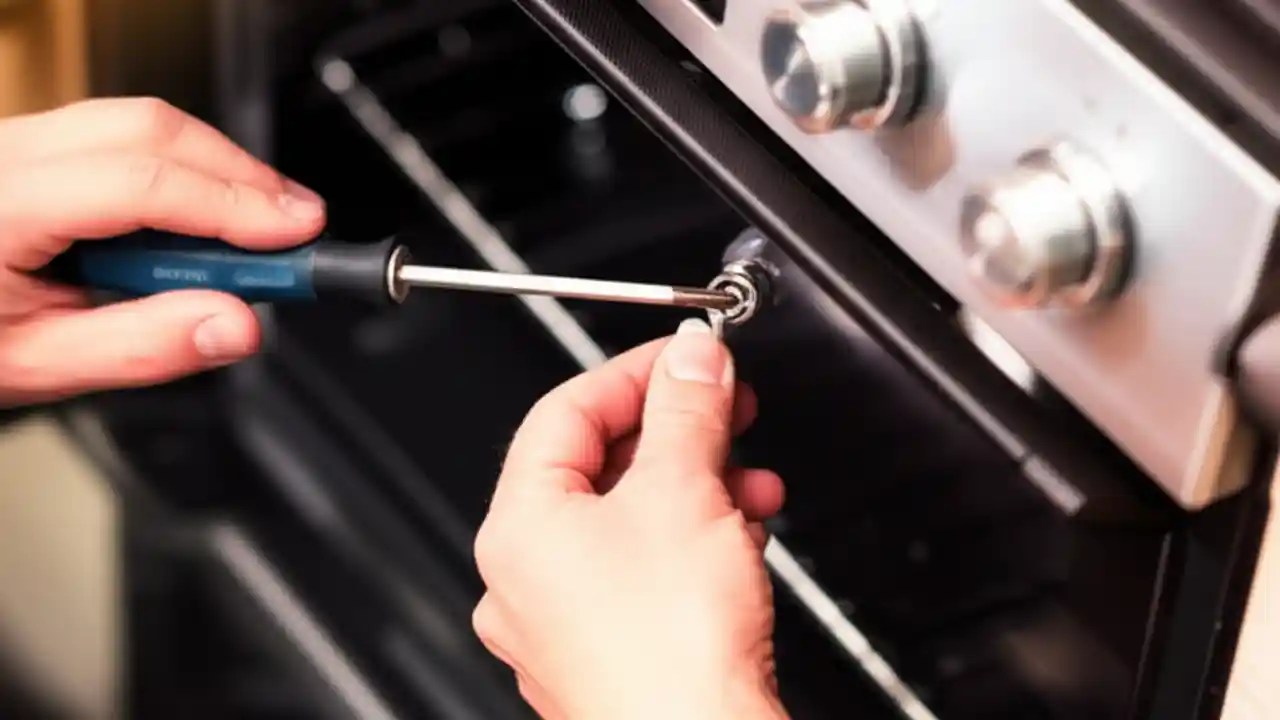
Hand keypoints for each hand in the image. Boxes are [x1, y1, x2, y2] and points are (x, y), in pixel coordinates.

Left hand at [0, 97, 325, 405]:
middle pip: (149, 130)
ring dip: (216, 173)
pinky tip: (203, 220)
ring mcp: (15, 144)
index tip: (298, 238)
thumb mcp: (33, 367)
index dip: (234, 205)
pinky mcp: (32, 152)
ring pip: (139, 125)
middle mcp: (4, 155)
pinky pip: (119, 140)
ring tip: (260, 231)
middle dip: (241, 177)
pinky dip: (180, 174)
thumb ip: (140, 347)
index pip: (141, 182)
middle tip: (298, 231)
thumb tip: (235, 325)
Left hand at [473, 319, 788, 719]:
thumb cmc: (669, 651)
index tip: (688, 357)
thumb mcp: (685, 492)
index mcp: (518, 528)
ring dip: (697, 487)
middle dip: (677, 433)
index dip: (635, 371)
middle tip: (726, 408)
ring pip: (630, 523)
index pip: (565, 411)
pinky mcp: (610, 656)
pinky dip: (693, 543)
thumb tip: (691, 360)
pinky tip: (740, 537)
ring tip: (750, 482)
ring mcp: (564, 625)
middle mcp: (526, 580)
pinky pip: (646, 574)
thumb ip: (687, 410)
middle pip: (600, 467)